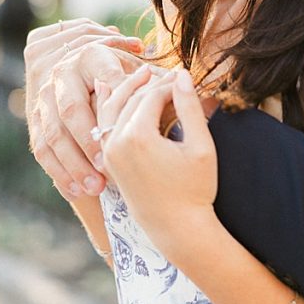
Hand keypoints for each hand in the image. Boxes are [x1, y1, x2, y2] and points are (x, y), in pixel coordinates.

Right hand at [24, 18, 145, 200]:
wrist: (79, 70)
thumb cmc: (121, 73)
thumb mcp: (134, 66)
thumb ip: (150, 74)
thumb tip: (175, 80)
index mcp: (89, 55)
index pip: (103, 77)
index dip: (115, 103)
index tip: (128, 129)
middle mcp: (62, 73)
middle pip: (71, 109)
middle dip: (88, 141)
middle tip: (107, 166)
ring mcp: (44, 98)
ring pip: (53, 134)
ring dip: (73, 164)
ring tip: (96, 187)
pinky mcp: (36, 121)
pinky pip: (42, 149)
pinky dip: (60, 173)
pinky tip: (78, 192)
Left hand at [96, 68, 216, 254]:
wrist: (176, 228)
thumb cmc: (196, 189)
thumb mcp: (200, 147)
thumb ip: (189, 108)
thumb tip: (181, 74)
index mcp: (138, 136)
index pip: (152, 95)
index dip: (171, 84)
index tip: (186, 78)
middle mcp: (116, 142)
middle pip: (131, 98)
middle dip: (151, 84)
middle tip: (169, 75)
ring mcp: (108, 152)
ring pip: (112, 108)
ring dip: (127, 89)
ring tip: (144, 74)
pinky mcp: (108, 160)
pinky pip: (103, 124)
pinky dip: (107, 105)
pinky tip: (109, 88)